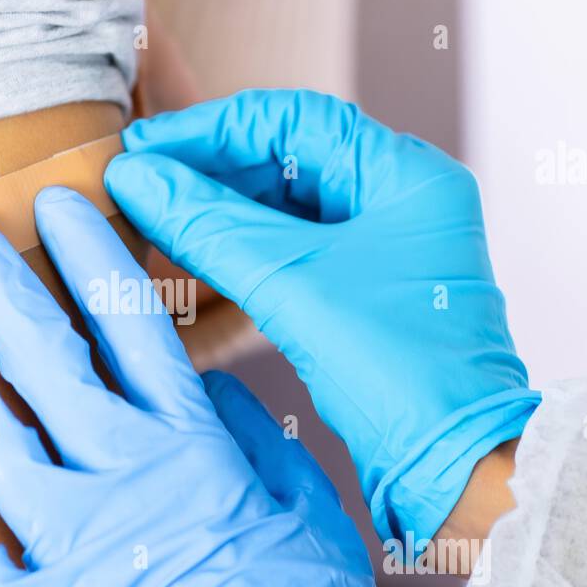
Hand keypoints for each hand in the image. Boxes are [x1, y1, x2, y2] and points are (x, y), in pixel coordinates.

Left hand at [0, 187, 390, 586]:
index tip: (61, 211)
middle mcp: (121, 482)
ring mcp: (70, 548)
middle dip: (0, 288)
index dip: (93, 261)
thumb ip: (254, 439)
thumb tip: (210, 383)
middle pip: (46, 363)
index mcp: (192, 450)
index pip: (132, 329)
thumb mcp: (309, 516)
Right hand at [105, 89, 539, 551]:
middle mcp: (400, 198)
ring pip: (285, 205)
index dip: (209, 130)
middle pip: (287, 157)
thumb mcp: (291, 286)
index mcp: (406, 175)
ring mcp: (384, 245)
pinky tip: (189, 250)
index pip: (293, 119)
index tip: (144, 148)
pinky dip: (240, 246)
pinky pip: (291, 248)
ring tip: (152, 212)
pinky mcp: (363, 288)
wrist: (452, 467)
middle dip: (209, 168)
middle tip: (139, 181)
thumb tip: (135, 178)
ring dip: (219, 208)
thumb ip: (208, 225)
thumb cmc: (400, 372)